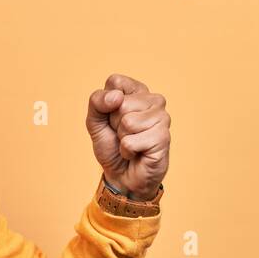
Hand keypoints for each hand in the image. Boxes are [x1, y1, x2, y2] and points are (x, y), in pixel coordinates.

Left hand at [85, 73, 169, 201]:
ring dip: (122, 138)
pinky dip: (127, 151)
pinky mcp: (163, 137)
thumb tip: (116, 97)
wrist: (121, 175)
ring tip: (130, 143)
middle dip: (114, 124)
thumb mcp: (95, 121)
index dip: (105, 104)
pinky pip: (131, 141)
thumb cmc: (112, 146)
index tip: (112, 118)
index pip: (115, 81)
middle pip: (121, 103)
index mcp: (138, 91)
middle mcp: (154, 100)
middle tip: (122, 135)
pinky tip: (137, 153)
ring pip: (128, 122)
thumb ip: (97, 102)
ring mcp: (162, 118)